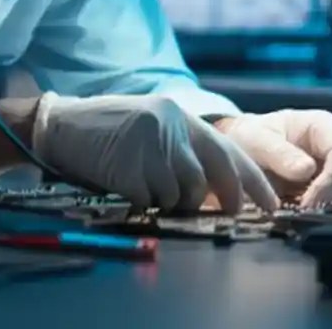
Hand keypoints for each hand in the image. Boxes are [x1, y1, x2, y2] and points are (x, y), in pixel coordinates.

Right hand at [31, 92, 278, 213]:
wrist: (59, 124)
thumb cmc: (110, 132)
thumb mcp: (156, 129)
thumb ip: (186, 150)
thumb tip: (220, 191)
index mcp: (182, 116)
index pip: (229, 150)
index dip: (253, 180)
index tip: (273, 204)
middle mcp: (171, 126)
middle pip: (211, 174)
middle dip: (226, 199)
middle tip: (230, 214)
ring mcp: (148, 145)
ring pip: (182, 193)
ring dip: (172, 202)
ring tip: (151, 189)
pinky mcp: (127, 166)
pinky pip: (151, 201)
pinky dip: (144, 204)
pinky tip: (128, 188)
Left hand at [216, 109, 331, 208]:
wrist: (251, 148)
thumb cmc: (255, 139)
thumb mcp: (257, 141)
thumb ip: (279, 154)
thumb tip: (307, 170)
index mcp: (325, 126)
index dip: (331, 181)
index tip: (310, 204)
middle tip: (322, 213)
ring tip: (325, 216)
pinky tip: (326, 218)